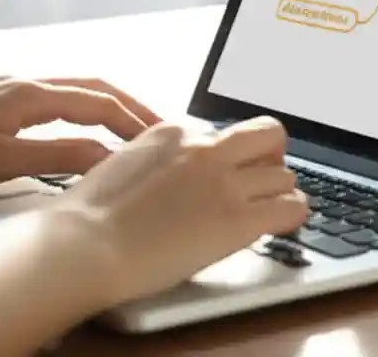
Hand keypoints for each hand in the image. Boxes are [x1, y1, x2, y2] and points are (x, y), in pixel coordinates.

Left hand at [0, 76, 161, 191]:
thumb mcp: (5, 162)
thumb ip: (61, 157)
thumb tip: (110, 156)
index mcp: (30, 93)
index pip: (99, 102)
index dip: (133, 121)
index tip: (162, 140)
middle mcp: (23, 82)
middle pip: (92, 86)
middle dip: (130, 105)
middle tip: (162, 127)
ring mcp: (8, 89)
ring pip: (73, 89)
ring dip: (107, 105)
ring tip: (132, 127)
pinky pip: (54, 98)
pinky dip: (82, 109)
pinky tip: (83, 127)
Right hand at [49, 117, 307, 302]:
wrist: (84, 245)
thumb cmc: (87, 218)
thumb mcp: (123, 165)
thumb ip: (157, 162)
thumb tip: (175, 178)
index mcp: (175, 131)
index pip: (226, 134)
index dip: (230, 158)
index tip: (227, 175)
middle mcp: (207, 149)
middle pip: (269, 136)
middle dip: (270, 158)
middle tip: (260, 184)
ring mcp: (226, 182)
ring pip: (285, 175)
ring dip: (279, 193)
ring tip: (266, 213)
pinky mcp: (240, 219)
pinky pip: (293, 207)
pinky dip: (292, 216)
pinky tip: (279, 228)